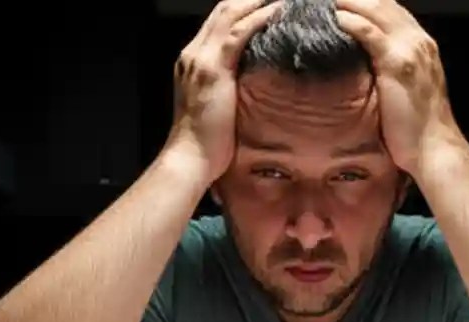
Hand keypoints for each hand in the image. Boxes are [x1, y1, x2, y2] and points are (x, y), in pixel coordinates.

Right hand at [167, 0, 281, 183]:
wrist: (190, 158)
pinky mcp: (214, 69)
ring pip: (230, 13)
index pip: (217, 21)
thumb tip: (252, 81)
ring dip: (257, 2)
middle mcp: (193, 53)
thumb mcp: (215, 104)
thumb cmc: (206, 142)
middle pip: (223, 9)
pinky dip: (260, 18)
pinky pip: (239, 33)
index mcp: (192, 60)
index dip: (241, 7)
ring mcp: (201, 59)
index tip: (266, 4)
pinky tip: (278, 12)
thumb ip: (228, 86)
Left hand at [335, 0, 462, 177]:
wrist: (433, 148)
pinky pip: (369, 33)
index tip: (342, 3)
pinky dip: (350, 21)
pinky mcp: (397, 64)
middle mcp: (418, 40)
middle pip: (382, 2)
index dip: (366, 2)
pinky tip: (334, 18)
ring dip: (347, 2)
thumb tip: (363, 64)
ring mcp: (410, 49)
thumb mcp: (407, 88)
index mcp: (421, 44)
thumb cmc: (417, 127)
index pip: (392, 9)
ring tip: (322, 2)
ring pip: (376, 9)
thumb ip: (391, 68)